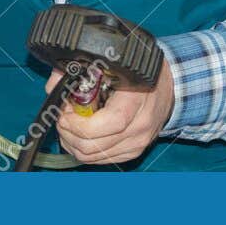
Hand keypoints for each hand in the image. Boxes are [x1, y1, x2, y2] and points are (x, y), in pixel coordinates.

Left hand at [53, 59, 175, 165]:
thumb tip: (55, 82)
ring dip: (73, 144)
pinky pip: (101, 159)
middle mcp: (140, 127)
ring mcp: (137, 143)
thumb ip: (82, 70)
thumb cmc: (141, 74)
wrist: (170, 87)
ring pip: (93, 157)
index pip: (108, 123)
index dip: (79, 124)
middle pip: (94, 145)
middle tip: (61, 117)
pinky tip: (80, 135)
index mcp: (137, 101)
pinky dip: (84, 150)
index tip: (64, 112)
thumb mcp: (115, 65)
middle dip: (68, 133)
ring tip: (68, 125)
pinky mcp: (134, 152)